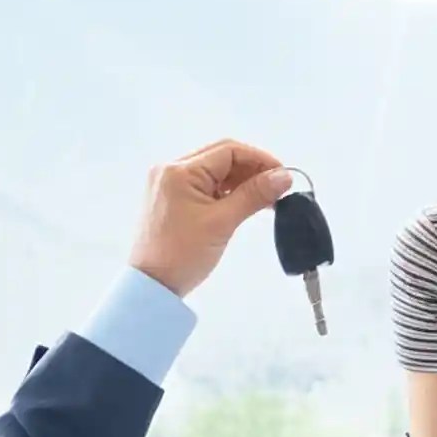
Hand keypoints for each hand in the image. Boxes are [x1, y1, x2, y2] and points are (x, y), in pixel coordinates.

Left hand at [130, 139, 292, 297]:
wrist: (151, 286)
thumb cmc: (183, 254)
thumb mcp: (222, 222)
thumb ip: (254, 195)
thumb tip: (284, 176)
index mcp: (179, 170)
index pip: (228, 150)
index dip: (260, 159)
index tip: (283, 176)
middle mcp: (170, 169)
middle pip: (221, 157)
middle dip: (252, 169)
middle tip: (277, 188)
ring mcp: (168, 183)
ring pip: (213, 171)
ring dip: (240, 180)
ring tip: (265, 198)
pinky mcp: (171, 198)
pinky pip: (204, 185)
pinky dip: (225, 191)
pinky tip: (243, 203)